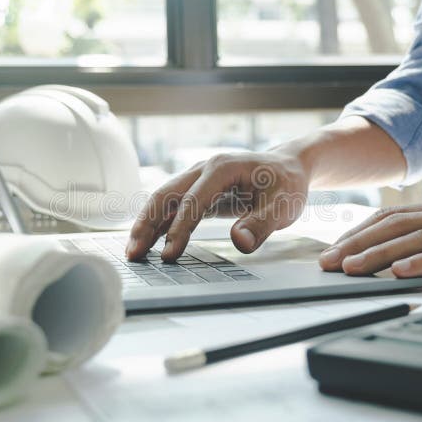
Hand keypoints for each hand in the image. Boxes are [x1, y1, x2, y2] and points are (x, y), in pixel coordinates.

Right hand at [126, 149, 309, 261]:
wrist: (288, 167)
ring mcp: (197, 178)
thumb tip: (238, 242)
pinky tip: (147, 243)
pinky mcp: (197, 190)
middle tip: (134, 254)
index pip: (193, 200)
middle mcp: (204, 168)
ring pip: (163, 199)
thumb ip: (262, 224)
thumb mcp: (284, 205)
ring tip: (133, 253)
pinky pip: (172, 206)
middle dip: (147, 224)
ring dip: (146, 224)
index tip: (169, 254)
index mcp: (223, 168)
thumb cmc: (286, 185)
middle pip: (166, 194)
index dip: (180, 228)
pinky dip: (157, 224)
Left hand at [318, 197, 421, 284]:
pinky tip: (399, 273)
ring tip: (352, 267)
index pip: (392, 215)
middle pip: (396, 226)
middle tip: (329, 262)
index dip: (359, 230)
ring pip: (417, 240)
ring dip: (380, 254)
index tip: (334, 248)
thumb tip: (393, 248)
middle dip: (357, 244)